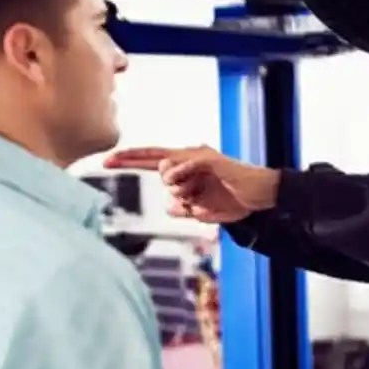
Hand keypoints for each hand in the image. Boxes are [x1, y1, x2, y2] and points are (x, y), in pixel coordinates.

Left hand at [103, 145, 280, 223]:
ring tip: (203, 197)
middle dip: (139, 166)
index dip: (130, 160)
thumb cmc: (234, 200)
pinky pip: (185, 166)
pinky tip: (187, 184)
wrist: (262, 197)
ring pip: (168, 173)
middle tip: (126, 168)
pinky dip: (183, 176)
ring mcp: (200, 157)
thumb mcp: (202, 211)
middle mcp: (191, 158)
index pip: (153, 161)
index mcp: (187, 169)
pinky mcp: (211, 160)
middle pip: (154, 160)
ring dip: (181, 191)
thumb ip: (182, 209)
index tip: (107, 161)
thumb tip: (168, 204)